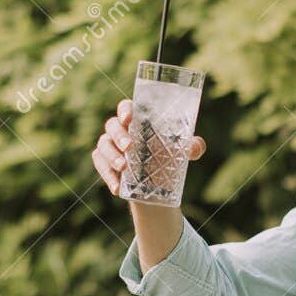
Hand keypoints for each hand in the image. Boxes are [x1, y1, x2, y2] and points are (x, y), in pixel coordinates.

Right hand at [91, 98, 205, 195]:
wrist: (154, 183)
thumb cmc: (166, 156)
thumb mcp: (181, 152)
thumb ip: (192, 147)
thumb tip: (195, 148)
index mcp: (137, 120)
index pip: (126, 107)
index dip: (125, 110)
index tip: (129, 118)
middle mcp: (120, 130)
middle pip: (112, 125)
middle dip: (119, 135)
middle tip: (129, 146)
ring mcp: (109, 146)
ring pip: (103, 145)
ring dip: (111, 156)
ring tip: (124, 168)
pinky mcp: (103, 163)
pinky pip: (100, 166)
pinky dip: (107, 176)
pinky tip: (117, 188)